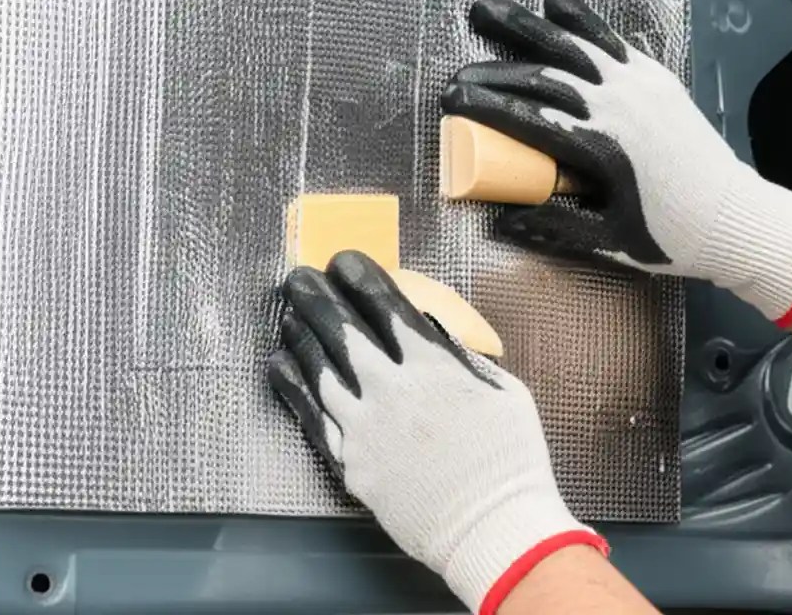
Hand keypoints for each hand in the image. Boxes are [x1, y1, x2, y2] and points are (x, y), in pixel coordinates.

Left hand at [266, 250, 605, 612]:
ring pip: (319, 370)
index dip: (361, 279)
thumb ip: (466, 358)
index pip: (386, 307)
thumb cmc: (511, 463)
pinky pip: (312, 418)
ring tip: (287, 315)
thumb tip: (434, 330)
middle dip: (317, 297)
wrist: (493, 530)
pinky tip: (280, 367)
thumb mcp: (506, 393)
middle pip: (342, 332)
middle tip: (298, 277)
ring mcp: (366, 429)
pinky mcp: (351, 464)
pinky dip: (293, 387)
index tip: (345, 262)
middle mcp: (392, 391)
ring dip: (300, 337)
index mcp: (433, 368)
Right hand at [441, 0, 791, 324]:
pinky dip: (580, 18)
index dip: (485, 106)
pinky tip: (554, 0)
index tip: (451, 99)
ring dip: (526, 25)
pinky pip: (610, 39)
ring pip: (572, 45)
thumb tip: (501, 221)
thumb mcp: (608, 241)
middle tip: (455, 75)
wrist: (737, 217)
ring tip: (486, 7)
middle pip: (543, 76)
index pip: (529, 117)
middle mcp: (619, 106)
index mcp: (602, 148)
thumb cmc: (673, 237)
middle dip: (493, 71)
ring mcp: (640, 85)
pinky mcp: (657, 77)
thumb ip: (554, 228)